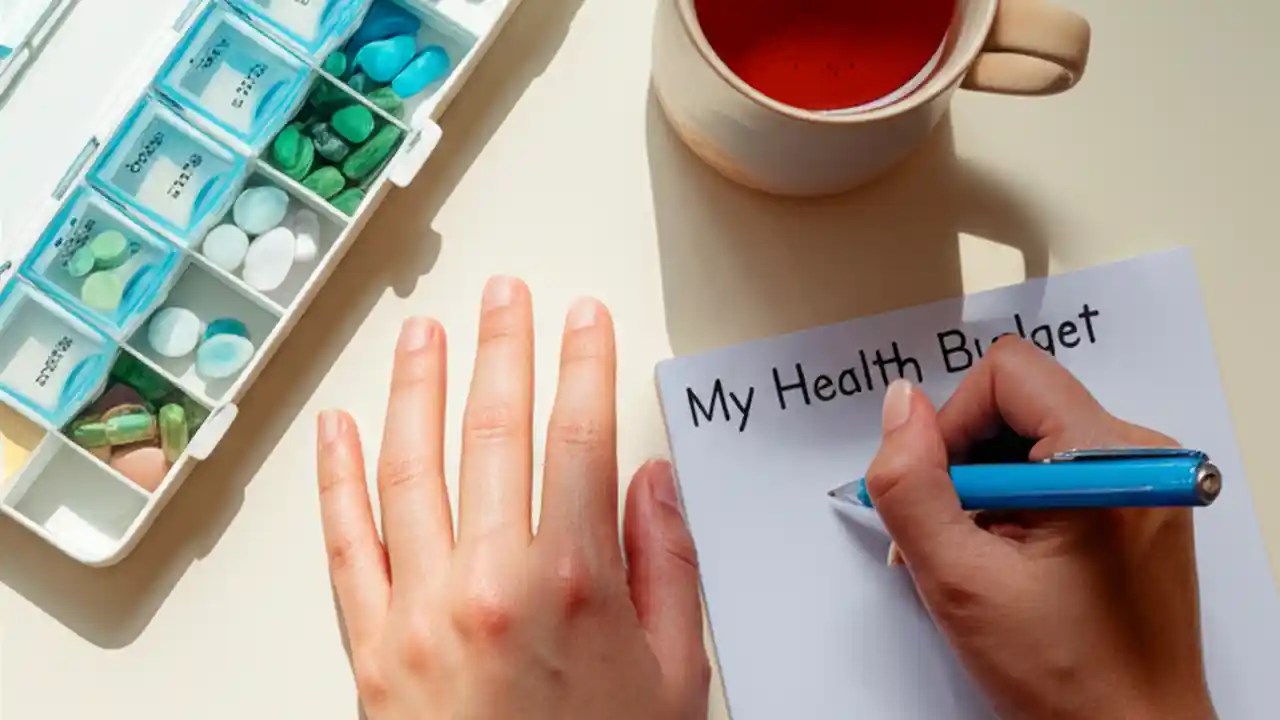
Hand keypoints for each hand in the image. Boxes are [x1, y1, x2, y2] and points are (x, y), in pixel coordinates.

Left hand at [315, 277, 709, 718]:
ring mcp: (420, 609)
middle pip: (494, 431)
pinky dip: (337, 479)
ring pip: (411, 467)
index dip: (583, 364)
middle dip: (504, 349)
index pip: (581, 436)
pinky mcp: (370, 644)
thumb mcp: (677, 678)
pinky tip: (340, 428)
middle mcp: (489, 583)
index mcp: (573, 585)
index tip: (581, 319)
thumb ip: (667, 566)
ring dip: (419, 387)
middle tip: (507, 296)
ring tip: (426, 332)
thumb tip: (652, 480)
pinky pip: (344, 544)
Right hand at [865, 338, 1213, 719]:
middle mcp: (1136, 456)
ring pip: (1028, 439)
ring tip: (974, 557)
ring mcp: (1136, 483)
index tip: (940, 489)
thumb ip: (913, 486)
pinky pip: (1050, 471)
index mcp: (1107, 460)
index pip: (1008, 374)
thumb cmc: (1069, 679)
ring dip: (982, 489)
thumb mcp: (961, 580)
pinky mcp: (1130, 507)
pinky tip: (1002, 561)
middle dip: (963, 462)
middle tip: (949, 534)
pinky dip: (1011, 506)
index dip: (953, 423)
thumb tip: (900, 408)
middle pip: (1017, 403)